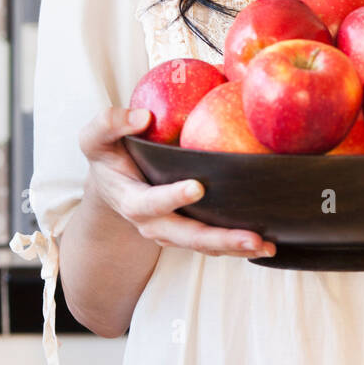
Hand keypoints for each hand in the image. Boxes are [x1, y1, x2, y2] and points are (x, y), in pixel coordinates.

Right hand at [78, 106, 275, 257]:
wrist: (111, 184)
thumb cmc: (108, 155)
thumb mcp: (96, 136)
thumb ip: (110, 123)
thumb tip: (142, 117)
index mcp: (131, 200)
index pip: (150, 202)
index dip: (171, 197)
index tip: (196, 187)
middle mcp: (153, 223)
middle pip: (188, 236)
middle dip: (220, 239)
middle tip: (253, 238)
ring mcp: (172, 232)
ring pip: (204, 245)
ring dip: (235, 247)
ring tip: (267, 245)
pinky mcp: (189, 232)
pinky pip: (213, 242)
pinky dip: (237, 245)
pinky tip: (266, 242)